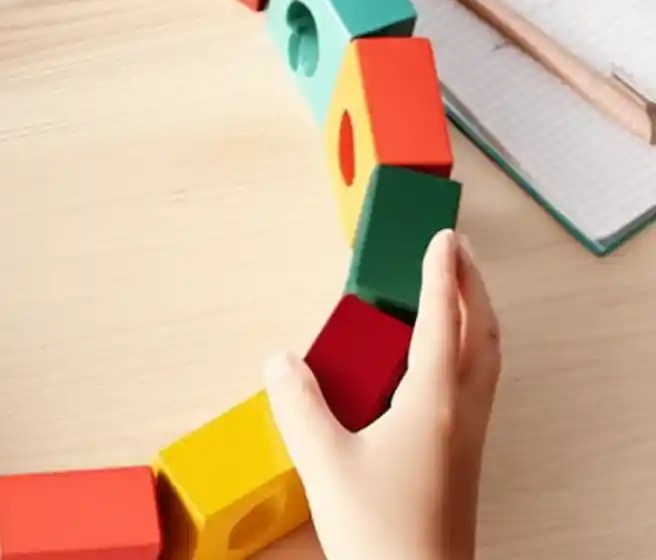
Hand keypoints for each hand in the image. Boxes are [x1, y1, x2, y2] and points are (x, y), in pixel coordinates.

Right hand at [266, 230, 501, 559]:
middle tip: (455, 250)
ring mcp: (467, 437)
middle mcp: (460, 413)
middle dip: (472, 285)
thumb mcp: (324, 464)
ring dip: (474, 316)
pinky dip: (466, 351)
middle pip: (482, 332)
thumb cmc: (379, 534)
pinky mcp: (461, 458)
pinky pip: (474, 384)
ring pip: (485, 359)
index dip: (439, 273)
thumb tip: (282, 360)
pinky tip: (436, 363)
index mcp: (432, 402)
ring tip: (453, 292)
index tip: (439, 237)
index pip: (441, 320)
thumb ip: (299, 405)